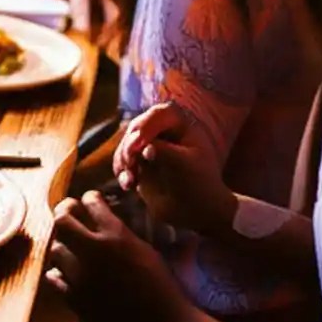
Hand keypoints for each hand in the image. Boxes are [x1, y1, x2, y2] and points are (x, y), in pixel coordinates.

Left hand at [47, 191, 191, 321]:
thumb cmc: (163, 287)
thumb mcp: (145, 251)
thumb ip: (120, 235)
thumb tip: (102, 222)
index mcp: (116, 235)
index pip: (91, 203)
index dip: (89, 199)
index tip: (88, 199)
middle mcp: (94, 250)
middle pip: (62, 221)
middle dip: (64, 212)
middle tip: (68, 212)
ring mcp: (81, 275)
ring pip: (56, 249)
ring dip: (64, 246)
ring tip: (71, 247)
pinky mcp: (75, 298)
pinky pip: (55, 277)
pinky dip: (59, 273)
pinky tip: (67, 273)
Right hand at [114, 103, 235, 233]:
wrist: (197, 207)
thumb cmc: (199, 183)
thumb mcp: (186, 165)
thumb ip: (166, 153)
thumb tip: (146, 148)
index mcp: (180, 123)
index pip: (159, 115)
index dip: (146, 127)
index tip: (138, 145)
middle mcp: (161, 129)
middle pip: (136, 128)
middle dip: (129, 146)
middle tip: (129, 163)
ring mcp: (147, 144)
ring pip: (126, 144)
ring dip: (123, 161)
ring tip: (130, 180)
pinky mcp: (137, 160)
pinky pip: (122, 160)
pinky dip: (121, 172)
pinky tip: (128, 185)